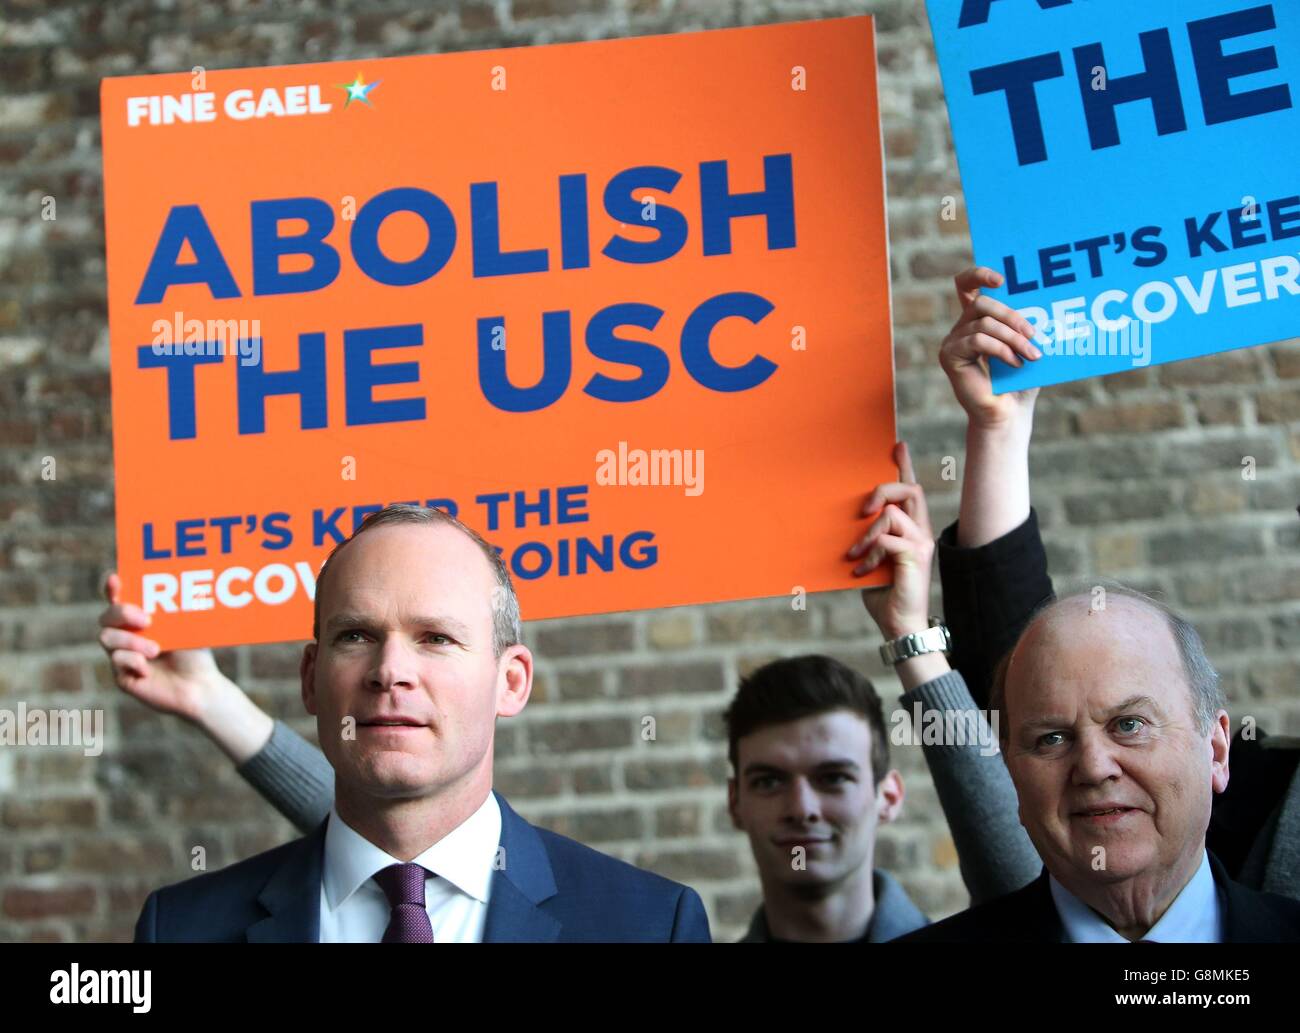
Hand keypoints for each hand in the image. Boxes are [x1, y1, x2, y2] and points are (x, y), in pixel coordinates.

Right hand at [97, 572, 227, 723]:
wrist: (199, 685)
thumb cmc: (195, 653)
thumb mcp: (185, 627)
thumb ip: (170, 611)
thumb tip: (172, 586)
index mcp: (139, 618)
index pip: (118, 599)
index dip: (113, 588)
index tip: (116, 579)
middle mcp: (126, 634)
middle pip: (107, 616)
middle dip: (123, 613)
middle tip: (146, 619)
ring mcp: (121, 654)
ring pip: (106, 637)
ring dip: (131, 640)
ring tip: (156, 649)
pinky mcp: (121, 675)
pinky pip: (116, 660)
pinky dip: (133, 661)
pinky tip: (148, 669)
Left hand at [848, 442, 933, 639]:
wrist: (899, 624)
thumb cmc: (883, 592)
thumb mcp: (872, 559)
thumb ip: (868, 538)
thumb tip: (848, 522)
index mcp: (912, 529)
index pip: (911, 490)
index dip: (904, 467)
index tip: (897, 446)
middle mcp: (921, 532)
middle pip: (909, 490)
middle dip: (882, 490)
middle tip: (860, 511)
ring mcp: (921, 543)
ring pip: (894, 513)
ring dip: (867, 532)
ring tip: (855, 555)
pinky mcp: (915, 557)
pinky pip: (889, 539)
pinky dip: (871, 552)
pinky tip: (861, 571)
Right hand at [939, 266, 1040, 429]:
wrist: (1009, 413)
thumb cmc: (1020, 381)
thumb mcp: (1027, 346)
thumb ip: (1027, 325)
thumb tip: (1044, 303)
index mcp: (978, 319)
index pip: (966, 285)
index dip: (979, 275)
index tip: (1002, 279)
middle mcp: (961, 327)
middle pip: (982, 302)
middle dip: (1012, 316)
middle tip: (1033, 333)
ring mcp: (953, 341)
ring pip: (984, 323)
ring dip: (1013, 338)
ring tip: (1032, 355)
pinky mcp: (949, 356)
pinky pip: (978, 340)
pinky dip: (1002, 350)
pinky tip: (1015, 364)